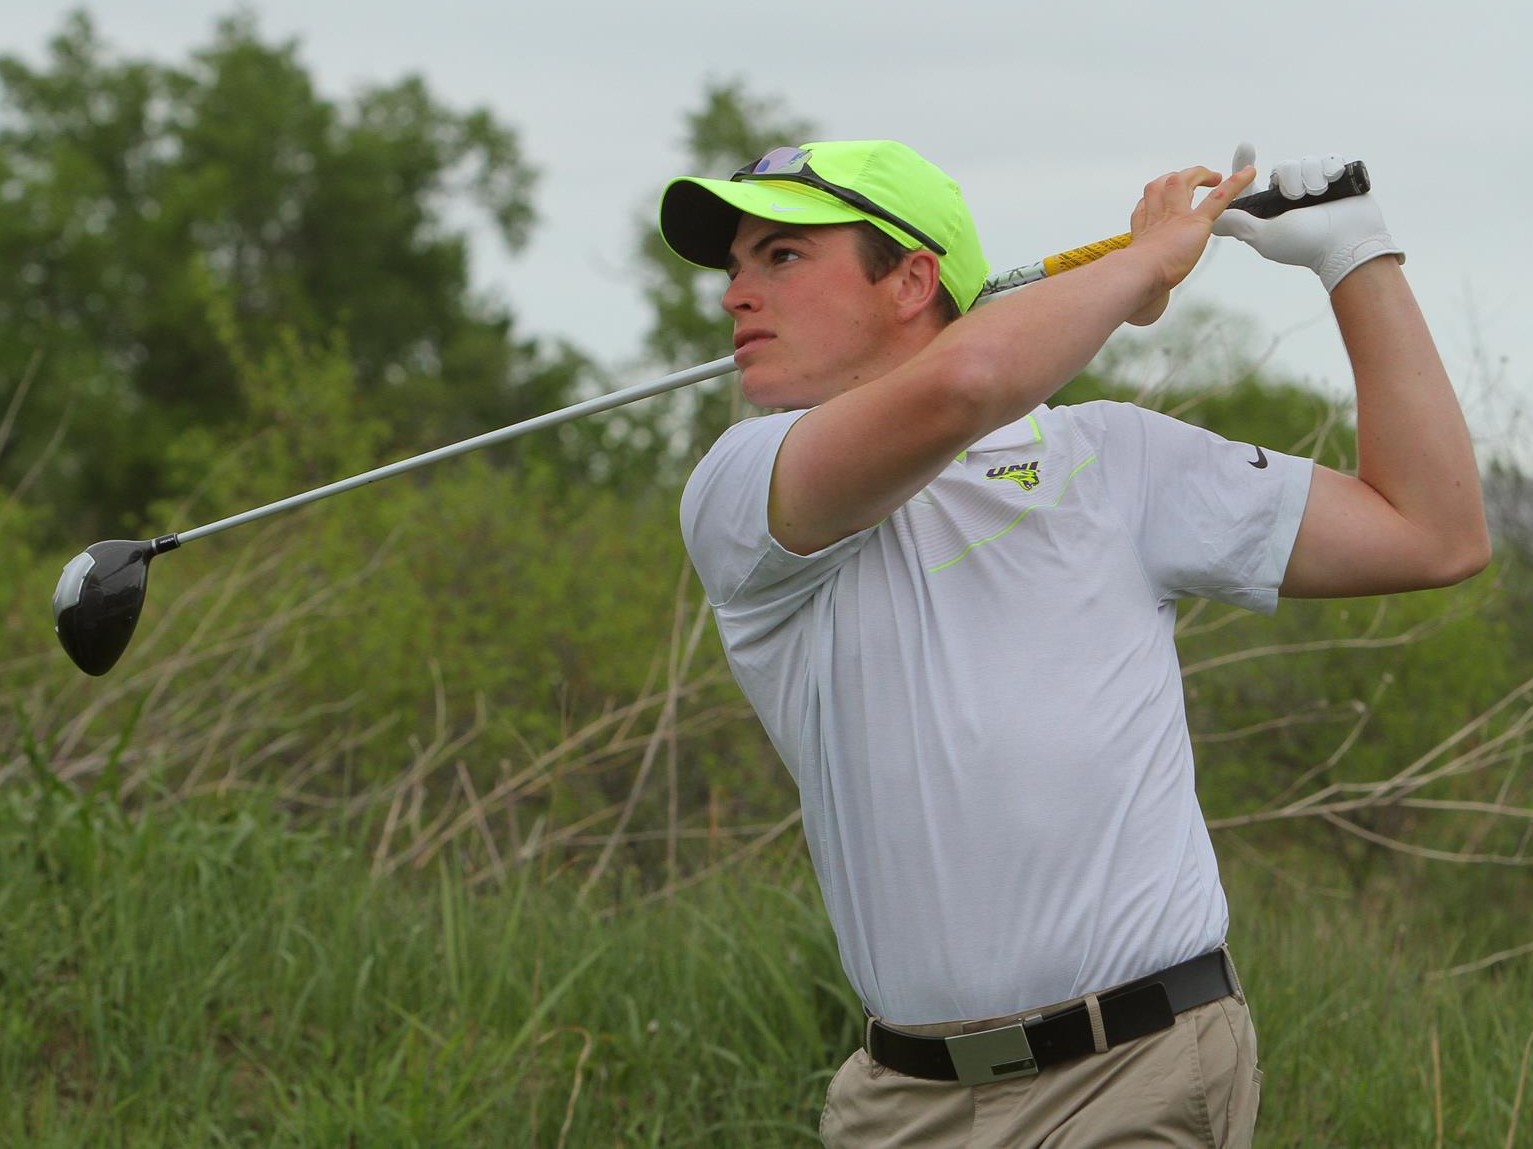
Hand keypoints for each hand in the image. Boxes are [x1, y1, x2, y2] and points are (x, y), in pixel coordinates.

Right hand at [1125, 164, 1255, 325]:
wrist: (1134, 277)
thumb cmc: (1131, 288)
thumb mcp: (1139, 289)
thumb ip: (1145, 300)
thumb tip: (1143, 317)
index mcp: (1142, 235)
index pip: (1144, 210)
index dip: (1150, 202)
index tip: (1155, 201)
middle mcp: (1156, 220)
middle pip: (1160, 187)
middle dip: (1174, 179)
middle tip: (1189, 181)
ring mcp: (1174, 217)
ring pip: (1182, 182)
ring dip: (1197, 174)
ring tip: (1212, 175)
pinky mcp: (1194, 222)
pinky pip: (1218, 198)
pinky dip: (1236, 184)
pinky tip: (1249, 173)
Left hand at [1212, 144, 1403, 291]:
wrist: (1350, 244)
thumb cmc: (1306, 245)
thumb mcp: (1266, 236)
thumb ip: (1240, 224)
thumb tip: (1211, 220)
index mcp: (1269, 211)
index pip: (1250, 185)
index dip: (1243, 166)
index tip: (1245, 147)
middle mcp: (1290, 199)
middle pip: (1281, 169)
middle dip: (1289, 179)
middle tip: (1296, 197)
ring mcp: (1314, 188)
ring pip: (1303, 163)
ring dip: (1310, 178)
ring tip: (1319, 196)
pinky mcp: (1335, 179)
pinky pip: (1326, 159)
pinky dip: (1329, 171)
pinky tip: (1333, 186)